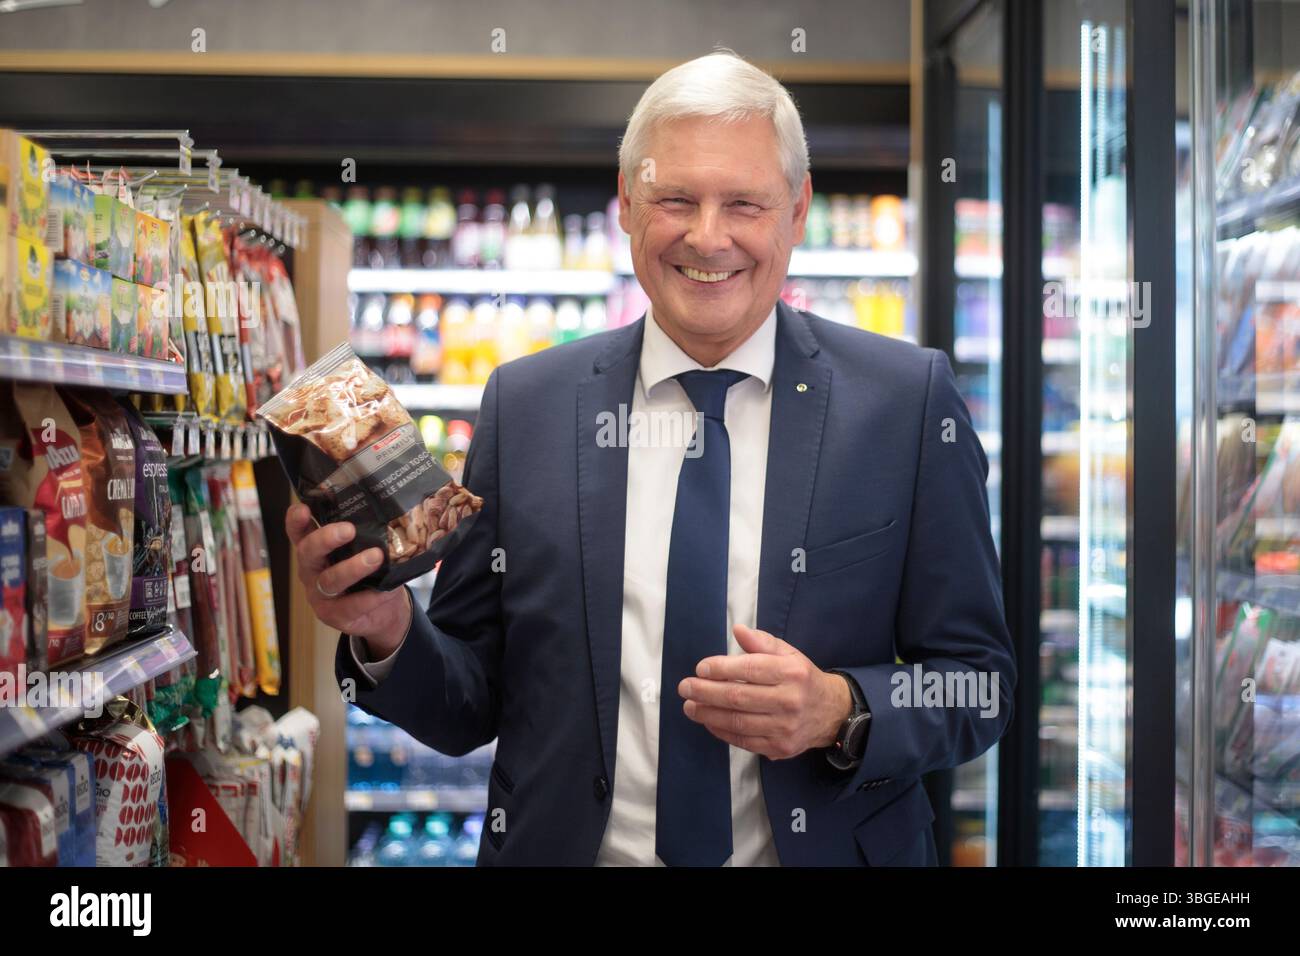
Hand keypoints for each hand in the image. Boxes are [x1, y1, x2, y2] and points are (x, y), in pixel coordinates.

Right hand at [286, 503, 412, 656]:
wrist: (383, 612)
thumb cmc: (371, 573)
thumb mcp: (366, 551)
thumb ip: (367, 534)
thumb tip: (387, 512)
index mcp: (316, 550)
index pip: (299, 532)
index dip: (296, 521)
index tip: (302, 509)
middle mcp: (312, 570)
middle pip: (308, 552)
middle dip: (326, 539)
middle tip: (348, 530)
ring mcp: (319, 594)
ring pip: (330, 580)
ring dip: (353, 568)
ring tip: (375, 557)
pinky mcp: (333, 615)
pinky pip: (350, 606)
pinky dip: (370, 597)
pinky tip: (384, 591)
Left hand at [679, 623, 852, 759]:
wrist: (831, 713)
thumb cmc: (803, 679)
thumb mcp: (789, 654)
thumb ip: (763, 642)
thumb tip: (738, 630)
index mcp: (792, 672)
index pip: (749, 669)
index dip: (721, 668)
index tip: (700, 668)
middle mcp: (790, 700)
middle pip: (739, 697)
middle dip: (705, 692)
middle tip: (685, 688)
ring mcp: (785, 727)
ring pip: (738, 721)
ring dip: (708, 714)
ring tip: (690, 706)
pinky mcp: (780, 747)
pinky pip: (743, 740)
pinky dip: (721, 731)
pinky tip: (708, 721)